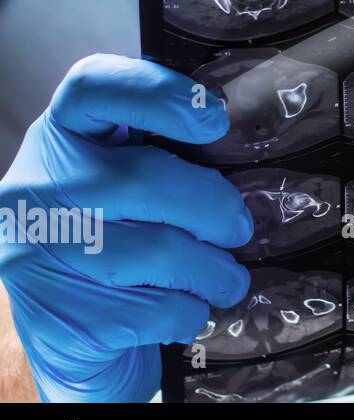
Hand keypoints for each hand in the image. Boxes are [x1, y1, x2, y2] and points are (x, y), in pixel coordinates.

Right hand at [0, 55, 252, 401]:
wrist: (70, 331)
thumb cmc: (114, 238)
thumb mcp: (124, 181)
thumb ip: (167, 154)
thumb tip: (251, 152)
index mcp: (60, 136)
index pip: (93, 88)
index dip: (157, 93)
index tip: (216, 119)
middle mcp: (37, 186)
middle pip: (141, 178)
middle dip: (212, 207)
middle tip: (239, 228)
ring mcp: (37, 251)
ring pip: (154, 251)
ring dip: (211, 270)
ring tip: (228, 279)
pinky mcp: (55, 314)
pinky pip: (149, 309)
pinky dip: (187, 312)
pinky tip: (189, 309)